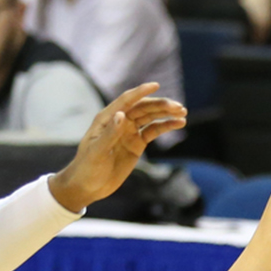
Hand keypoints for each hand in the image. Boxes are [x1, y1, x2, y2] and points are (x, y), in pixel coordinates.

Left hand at [47, 83, 187, 211]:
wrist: (88, 186)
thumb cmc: (87, 167)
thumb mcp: (97, 152)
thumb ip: (110, 133)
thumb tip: (121, 114)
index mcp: (106, 118)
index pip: (126, 101)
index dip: (140, 92)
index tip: (156, 85)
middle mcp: (119, 121)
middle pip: (143, 107)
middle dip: (160, 105)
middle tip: (178, 107)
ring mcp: (129, 131)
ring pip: (150, 117)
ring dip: (166, 113)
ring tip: (183, 112)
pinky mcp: (137, 144)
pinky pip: (154, 131)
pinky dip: (166, 126)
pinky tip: (178, 123)